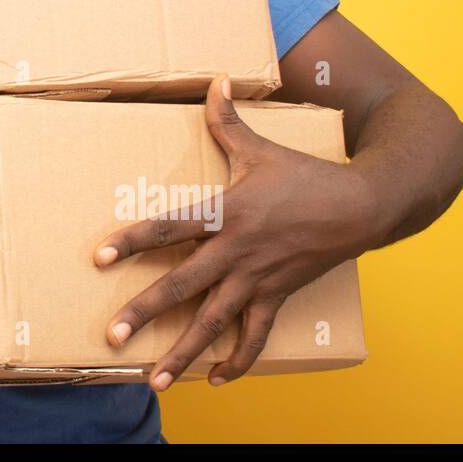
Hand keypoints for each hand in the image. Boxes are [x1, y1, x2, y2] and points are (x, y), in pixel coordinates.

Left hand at [92, 74, 378, 390]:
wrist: (363, 206)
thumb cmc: (306, 174)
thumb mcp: (261, 147)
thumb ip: (227, 120)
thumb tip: (214, 81)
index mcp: (225, 212)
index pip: (168, 227)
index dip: (132, 241)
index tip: (99, 258)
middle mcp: (235, 251)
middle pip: (182, 285)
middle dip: (145, 312)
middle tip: (111, 336)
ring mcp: (256, 278)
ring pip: (214, 322)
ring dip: (183, 352)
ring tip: (154, 378)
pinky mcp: (277, 295)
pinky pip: (255, 335)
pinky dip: (237, 360)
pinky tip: (216, 380)